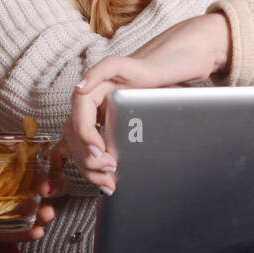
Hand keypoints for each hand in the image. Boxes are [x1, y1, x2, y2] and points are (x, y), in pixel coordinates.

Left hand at [0, 145, 68, 252]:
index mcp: (7, 163)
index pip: (39, 153)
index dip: (54, 152)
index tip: (58, 154)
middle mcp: (19, 182)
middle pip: (49, 178)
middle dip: (54, 182)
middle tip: (45, 188)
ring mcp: (17, 206)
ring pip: (43, 204)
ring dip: (47, 209)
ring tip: (45, 214)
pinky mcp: (9, 229)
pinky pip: (26, 230)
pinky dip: (31, 232)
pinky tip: (36, 233)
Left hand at [67, 13, 230, 189]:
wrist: (180, 70)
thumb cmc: (161, 103)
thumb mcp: (139, 134)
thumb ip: (122, 152)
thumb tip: (109, 187)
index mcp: (96, 113)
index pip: (76, 141)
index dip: (85, 165)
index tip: (103, 184)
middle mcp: (96, 96)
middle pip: (73, 127)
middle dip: (86, 157)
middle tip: (107, 173)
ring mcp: (107, 80)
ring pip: (80, 104)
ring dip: (85, 132)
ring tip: (102, 155)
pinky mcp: (122, 64)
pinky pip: (103, 69)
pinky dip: (90, 78)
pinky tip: (83, 89)